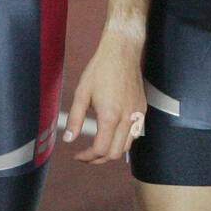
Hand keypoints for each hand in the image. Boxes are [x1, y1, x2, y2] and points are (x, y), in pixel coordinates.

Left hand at [62, 29, 146, 163]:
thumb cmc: (101, 69)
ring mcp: (137, 114)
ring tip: (99, 147)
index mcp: (110, 116)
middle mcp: (127, 118)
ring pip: (128, 146)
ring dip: (112, 151)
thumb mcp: (82, 93)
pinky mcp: (142, 109)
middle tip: (86, 155)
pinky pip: (135, 133)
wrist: (122, 52)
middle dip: (99, 159)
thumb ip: (75, 119)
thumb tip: (68, 139)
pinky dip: (123, 140)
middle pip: (115, 153)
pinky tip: (112, 133)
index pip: (101, 149)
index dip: (87, 157)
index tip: (77, 155)